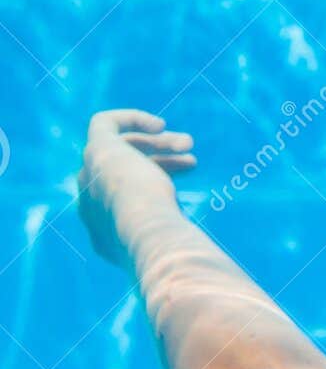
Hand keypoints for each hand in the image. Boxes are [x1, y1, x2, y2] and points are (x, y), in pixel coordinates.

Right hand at [77, 109, 195, 266]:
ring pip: (121, 150)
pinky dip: (131, 119)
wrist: (145, 232)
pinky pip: (104, 125)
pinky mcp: (96, 149)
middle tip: (192, 160)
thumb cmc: (164, 246)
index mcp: (103, 234)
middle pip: (124, 174)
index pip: (125, 202)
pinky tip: (160, 125)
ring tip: (190, 143)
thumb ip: (171, 244)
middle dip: (159, 163)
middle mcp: (91, 205)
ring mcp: (90, 176)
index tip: (183, 189)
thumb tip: (189, 249)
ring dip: (157, 144)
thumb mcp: (170, 249)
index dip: (156, 189)